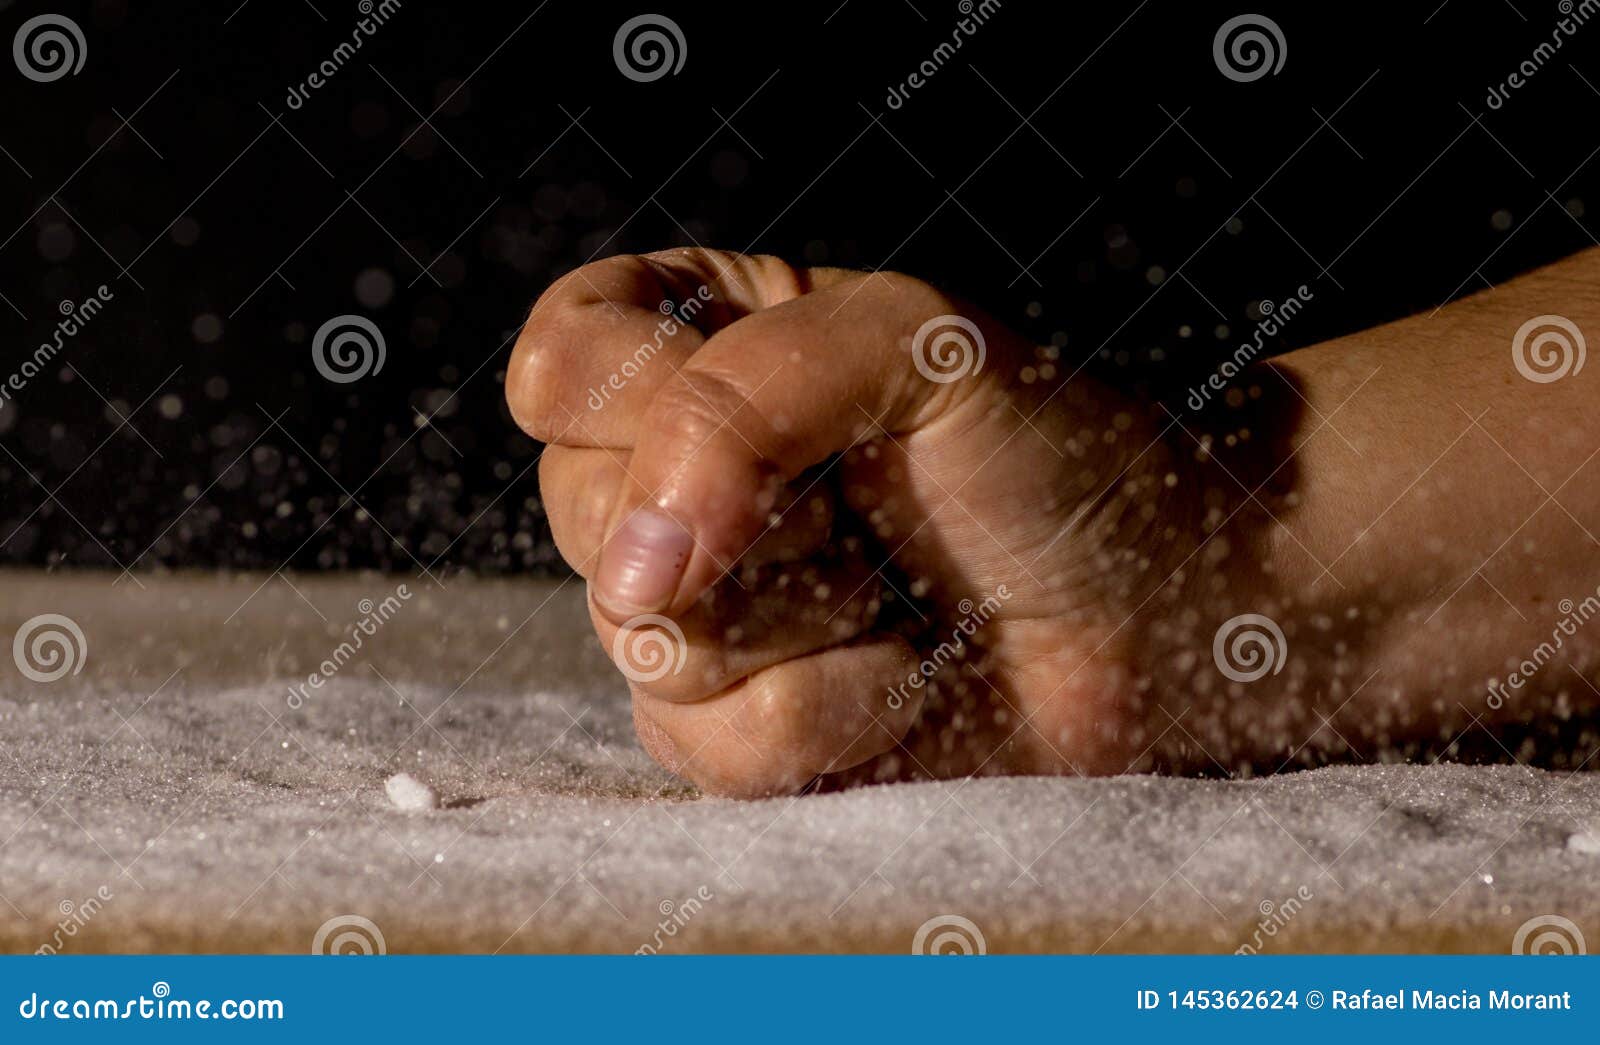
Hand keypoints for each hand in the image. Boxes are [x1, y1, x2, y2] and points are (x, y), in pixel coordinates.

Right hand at [507, 248, 1185, 795]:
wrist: (1154, 607)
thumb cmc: (1048, 450)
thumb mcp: (911, 345)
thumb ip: (741, 400)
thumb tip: (631, 573)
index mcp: (696, 349)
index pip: (561, 366)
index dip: (650, 401)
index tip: (786, 410)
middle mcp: (674, 481)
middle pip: (585, 513)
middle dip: (764, 520)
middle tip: (869, 507)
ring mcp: (697, 614)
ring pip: (646, 639)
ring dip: (812, 618)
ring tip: (897, 590)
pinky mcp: (734, 732)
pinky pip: (710, 744)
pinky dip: (838, 710)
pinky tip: (905, 675)